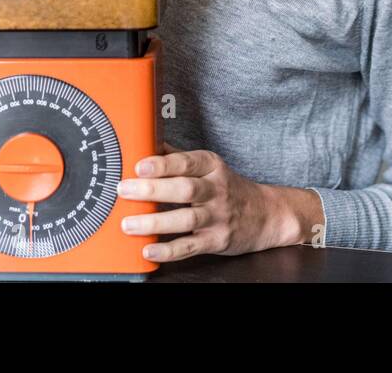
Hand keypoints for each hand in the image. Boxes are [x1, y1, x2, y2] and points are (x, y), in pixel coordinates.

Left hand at [117, 141, 323, 262]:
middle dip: (152, 190)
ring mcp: (218, 217)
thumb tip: (147, 142)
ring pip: (185, 219)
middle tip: (124, 190)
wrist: (266, 215)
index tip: (140, 166)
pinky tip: (149, 250)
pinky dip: (168, 250)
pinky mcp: (217, 241)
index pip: (187, 162)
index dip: (163, 164)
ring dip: (154, 223)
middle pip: (184, 189)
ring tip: (129, 224)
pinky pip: (190, 246)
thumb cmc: (230, 188)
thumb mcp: (210, 166)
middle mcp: (216, 190)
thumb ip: (179, 157)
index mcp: (212, 167)